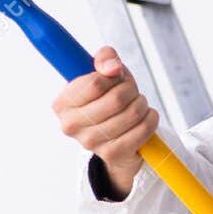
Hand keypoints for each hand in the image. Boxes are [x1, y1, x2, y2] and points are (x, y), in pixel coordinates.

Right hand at [51, 46, 159, 198]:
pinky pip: (142, 130)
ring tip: (137, 104)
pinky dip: (150, 119)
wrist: (114, 135)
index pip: (95, 83)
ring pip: (132, 113)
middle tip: (131, 91)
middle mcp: (71, 126)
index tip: (116, 77)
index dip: (113, 76)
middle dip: (131, 89)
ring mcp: (90, 143)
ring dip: (141, 104)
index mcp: (62, 103)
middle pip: (116, 99)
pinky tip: (146, 117)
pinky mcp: (111, 155)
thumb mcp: (102, 72)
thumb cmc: (106, 97)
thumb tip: (112, 67)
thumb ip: (104, 58)